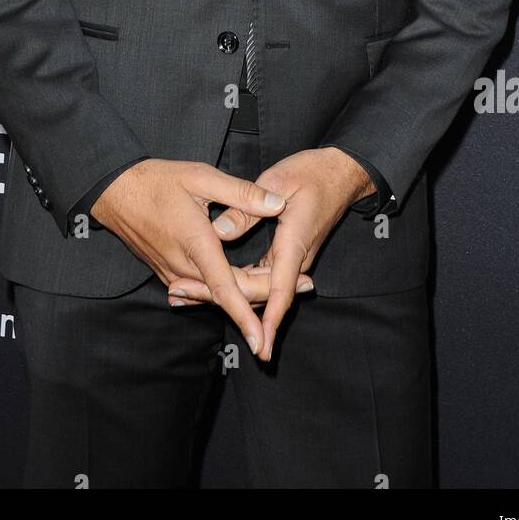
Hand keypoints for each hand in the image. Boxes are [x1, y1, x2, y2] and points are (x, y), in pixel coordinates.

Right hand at [90, 158, 288, 355]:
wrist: (115, 192)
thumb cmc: (156, 181)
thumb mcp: (201, 176)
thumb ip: (242, 193)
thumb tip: (277, 204)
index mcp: (196, 244)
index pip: (226, 289)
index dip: (246, 317)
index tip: (262, 340)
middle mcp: (184, 267)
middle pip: (230, 295)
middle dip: (267, 298)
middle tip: (308, 285)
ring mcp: (175, 273)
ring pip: (218, 293)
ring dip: (251, 292)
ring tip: (287, 281)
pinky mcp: (170, 271)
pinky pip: (205, 287)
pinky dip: (230, 288)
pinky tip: (250, 279)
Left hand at [164, 148, 372, 361]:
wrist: (339, 174)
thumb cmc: (312, 174)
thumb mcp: (278, 181)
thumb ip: (248, 206)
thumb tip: (219, 232)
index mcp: (294, 243)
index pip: (281, 290)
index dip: (269, 320)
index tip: (259, 345)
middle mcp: (294, 258)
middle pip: (262, 293)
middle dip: (227, 304)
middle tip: (179, 296)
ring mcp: (290, 258)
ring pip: (259, 287)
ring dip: (228, 294)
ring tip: (182, 292)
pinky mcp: (284, 254)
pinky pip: (261, 276)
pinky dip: (237, 282)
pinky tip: (212, 283)